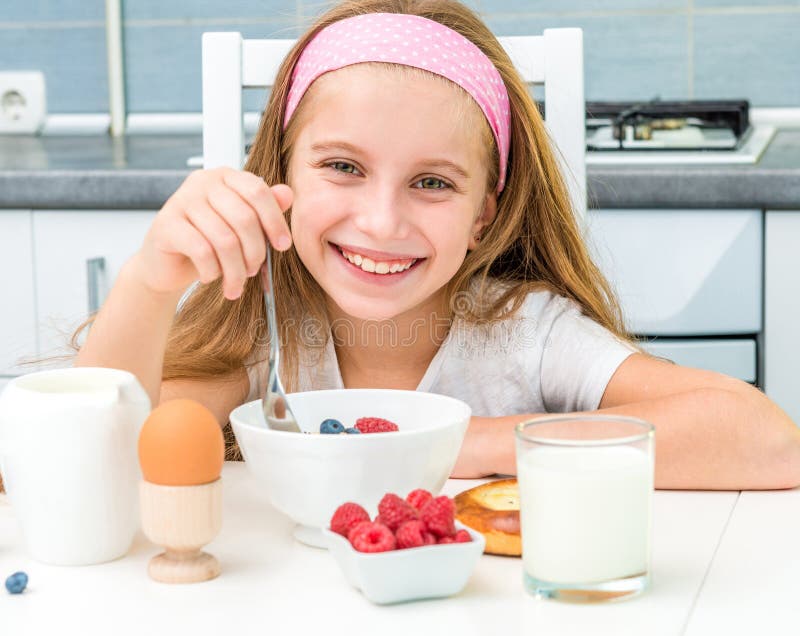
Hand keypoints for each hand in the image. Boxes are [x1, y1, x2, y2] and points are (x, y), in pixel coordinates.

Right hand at [133, 168, 292, 299]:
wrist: (167, 264)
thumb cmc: (208, 242)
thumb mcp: (241, 227)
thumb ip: (264, 209)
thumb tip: (287, 194)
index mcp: (225, 177)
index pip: (257, 191)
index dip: (275, 221)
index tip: (283, 246)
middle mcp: (202, 182)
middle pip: (244, 218)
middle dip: (255, 252)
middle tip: (253, 271)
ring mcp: (181, 201)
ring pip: (225, 240)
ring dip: (235, 270)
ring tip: (234, 283)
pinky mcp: (166, 225)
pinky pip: (202, 251)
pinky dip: (212, 271)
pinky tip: (210, 277)